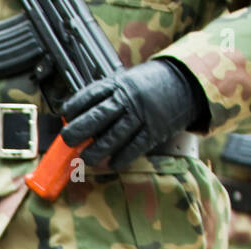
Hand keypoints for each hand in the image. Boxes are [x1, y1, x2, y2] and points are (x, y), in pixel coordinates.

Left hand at [61, 60, 204, 169]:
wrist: (185, 82)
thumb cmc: (148, 85)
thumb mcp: (126, 81)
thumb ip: (106, 97)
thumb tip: (78, 116)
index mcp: (118, 84)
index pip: (91, 95)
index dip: (76, 105)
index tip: (65, 114)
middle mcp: (128, 99)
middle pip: (99, 116)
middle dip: (80, 129)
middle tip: (68, 140)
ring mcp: (142, 115)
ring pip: (114, 136)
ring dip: (97, 150)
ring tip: (86, 159)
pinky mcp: (154, 130)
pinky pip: (135, 147)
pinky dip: (122, 158)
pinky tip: (111, 164)